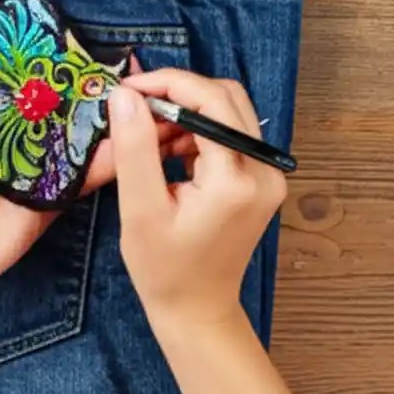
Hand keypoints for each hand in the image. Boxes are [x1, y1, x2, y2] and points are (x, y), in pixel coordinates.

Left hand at [0, 40, 171, 303]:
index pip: (18, 83)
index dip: (38, 61)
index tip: (63, 34)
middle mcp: (14, 141)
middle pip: (53, 107)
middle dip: (78, 86)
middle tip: (109, 60)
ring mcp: (38, 169)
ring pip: (76, 136)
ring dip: (102, 117)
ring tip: (130, 89)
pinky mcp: (56, 197)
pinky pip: (86, 174)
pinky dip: (109, 157)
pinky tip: (130, 131)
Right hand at [107, 70, 287, 328]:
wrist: (197, 309)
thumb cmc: (164, 269)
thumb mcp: (140, 210)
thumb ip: (134, 148)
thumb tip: (124, 95)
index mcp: (236, 179)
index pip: (208, 101)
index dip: (166, 84)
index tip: (126, 90)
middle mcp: (264, 170)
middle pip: (225, 96)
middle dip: (177, 93)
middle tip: (135, 111)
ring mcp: (269, 174)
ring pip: (228, 110)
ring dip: (186, 110)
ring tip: (147, 138)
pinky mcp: (262, 178)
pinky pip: (231, 132)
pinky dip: (197, 130)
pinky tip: (166, 152)